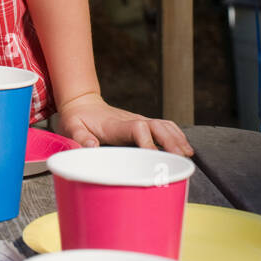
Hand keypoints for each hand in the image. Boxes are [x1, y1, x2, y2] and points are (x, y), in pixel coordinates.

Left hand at [53, 93, 194, 156]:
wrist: (82, 103)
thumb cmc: (78, 119)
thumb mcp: (72, 127)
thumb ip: (80, 137)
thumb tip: (92, 147)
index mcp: (116, 124)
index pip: (138, 129)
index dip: (148, 142)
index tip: (155, 157)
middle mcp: (131, 120)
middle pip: (157, 126)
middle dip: (171, 140)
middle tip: (182, 157)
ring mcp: (139, 120)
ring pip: (164, 125)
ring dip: (177, 138)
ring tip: (188, 155)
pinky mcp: (143, 124)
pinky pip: (164, 127)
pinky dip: (177, 135)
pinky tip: (184, 147)